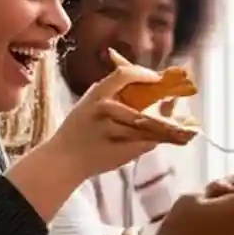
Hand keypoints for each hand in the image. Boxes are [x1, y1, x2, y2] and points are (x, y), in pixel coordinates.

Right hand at [45, 66, 178, 180]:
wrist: (62, 160)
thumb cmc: (79, 132)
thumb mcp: (90, 105)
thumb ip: (113, 94)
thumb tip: (151, 84)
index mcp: (96, 93)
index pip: (124, 74)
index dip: (144, 74)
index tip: (158, 78)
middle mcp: (101, 107)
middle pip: (139, 101)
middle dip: (159, 104)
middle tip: (171, 105)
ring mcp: (108, 129)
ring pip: (144, 124)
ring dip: (157, 126)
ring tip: (166, 126)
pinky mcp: (116, 148)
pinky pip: (144, 142)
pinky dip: (150, 141)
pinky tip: (152, 141)